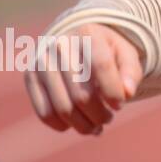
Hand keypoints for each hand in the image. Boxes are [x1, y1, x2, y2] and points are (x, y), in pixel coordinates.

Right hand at [24, 23, 144, 134]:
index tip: (120, 105)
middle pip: (82, 94)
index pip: (102, 67)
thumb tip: (128, 93)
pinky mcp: (29, 78)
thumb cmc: (106, 51)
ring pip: (63, 108)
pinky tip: (76, 123)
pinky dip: (63, 125)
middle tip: (109, 119)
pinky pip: (44, 112)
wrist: (74, 40)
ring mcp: (41, 62)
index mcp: (88, 35)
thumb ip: (131, 72)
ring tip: (97, 127)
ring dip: (83, 125)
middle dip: (99, 115)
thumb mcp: (125, 54)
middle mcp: (60, 46)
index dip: (113, 91)